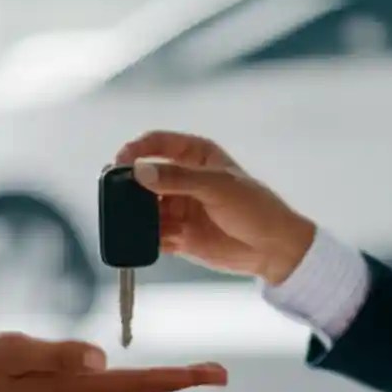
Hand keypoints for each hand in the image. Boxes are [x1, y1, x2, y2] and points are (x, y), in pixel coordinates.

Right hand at [0, 332, 226, 391]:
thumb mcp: (14, 351)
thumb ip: (57, 354)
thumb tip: (101, 357)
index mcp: (73, 388)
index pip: (136, 382)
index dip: (176, 377)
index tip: (209, 374)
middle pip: (141, 389)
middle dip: (181, 380)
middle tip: (219, 374)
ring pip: (128, 390)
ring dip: (162, 381)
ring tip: (192, 375)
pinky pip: (110, 388)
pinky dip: (135, 381)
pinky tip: (141, 376)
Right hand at [115, 131, 315, 284]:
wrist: (273, 249)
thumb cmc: (255, 208)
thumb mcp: (217, 186)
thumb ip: (178, 178)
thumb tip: (140, 172)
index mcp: (196, 155)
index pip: (157, 143)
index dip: (137, 149)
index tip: (121, 161)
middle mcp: (183, 179)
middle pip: (145, 176)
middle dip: (131, 185)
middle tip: (118, 195)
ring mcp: (179, 207)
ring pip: (145, 208)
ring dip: (137, 215)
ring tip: (133, 221)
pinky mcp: (178, 235)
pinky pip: (153, 234)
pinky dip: (146, 238)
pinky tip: (146, 241)